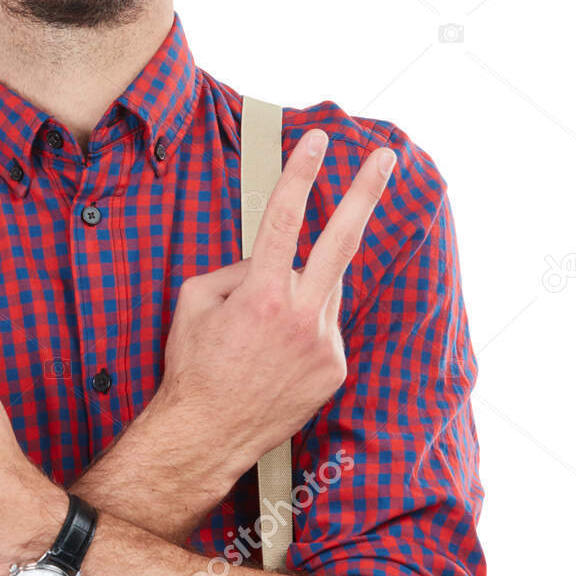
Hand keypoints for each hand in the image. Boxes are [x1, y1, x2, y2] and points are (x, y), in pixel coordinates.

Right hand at [157, 127, 395, 478]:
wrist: (206, 433)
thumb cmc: (192, 368)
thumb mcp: (192, 303)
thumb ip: (231, 271)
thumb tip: (260, 261)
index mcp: (261, 294)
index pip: (282, 219)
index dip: (299, 174)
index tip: (316, 142)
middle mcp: (300, 315)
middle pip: (341, 240)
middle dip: (363, 194)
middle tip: (384, 159)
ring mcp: (323, 343)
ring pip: (322, 291)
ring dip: (299, 293)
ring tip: (261, 329)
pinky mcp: (334, 368)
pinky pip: (323, 328)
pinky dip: (302, 331)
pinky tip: (273, 357)